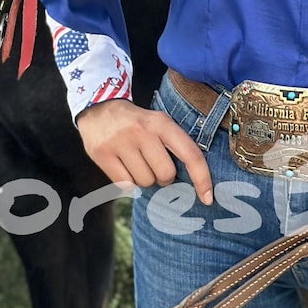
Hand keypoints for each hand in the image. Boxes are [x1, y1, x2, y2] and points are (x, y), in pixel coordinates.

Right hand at [76, 98, 213, 204]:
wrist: (99, 108)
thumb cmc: (137, 123)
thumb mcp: (158, 122)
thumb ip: (174, 145)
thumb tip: (196, 181)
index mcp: (162, 123)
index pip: (190, 154)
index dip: (202, 179)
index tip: (207, 198)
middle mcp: (143, 131)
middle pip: (166, 174)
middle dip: (164, 178)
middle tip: (154, 165)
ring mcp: (121, 142)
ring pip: (145, 182)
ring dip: (144, 179)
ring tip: (136, 162)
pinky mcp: (103, 154)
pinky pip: (126, 186)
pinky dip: (128, 183)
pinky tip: (123, 166)